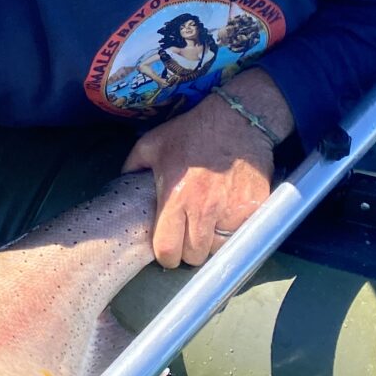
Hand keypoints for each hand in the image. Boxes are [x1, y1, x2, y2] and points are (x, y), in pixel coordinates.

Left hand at [122, 81, 285, 268]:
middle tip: (188, 237)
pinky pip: (241, 235)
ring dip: (212, 243)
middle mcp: (203, 209)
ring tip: (208, 226)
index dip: (166, 256)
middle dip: (189, 251)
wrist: (237, 119)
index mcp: (174, 198)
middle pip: (194, 255)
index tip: (167, 251)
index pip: (167, 250)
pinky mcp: (254, 209)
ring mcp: (231, 211)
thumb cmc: (191, 132)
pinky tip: (227, 216)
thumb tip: (122, 184)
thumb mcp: (152, 144)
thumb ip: (132, 167)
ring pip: (218, 248)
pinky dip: (234, 231)